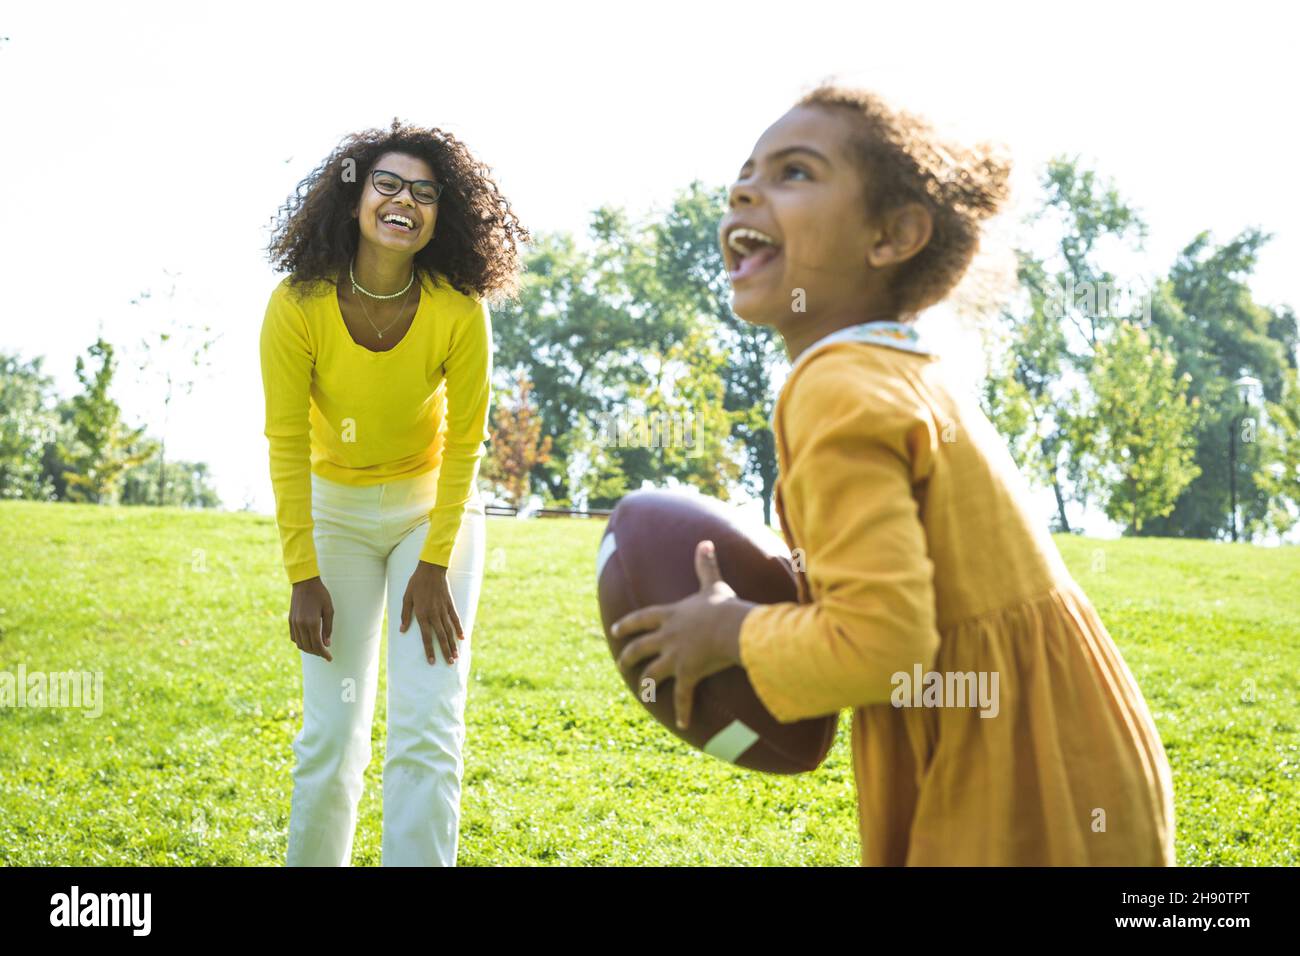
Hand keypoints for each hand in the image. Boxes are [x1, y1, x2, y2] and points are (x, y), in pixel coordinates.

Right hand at [289, 576, 334, 661]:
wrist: (304, 582)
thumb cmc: (320, 594)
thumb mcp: (329, 610)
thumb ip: (328, 628)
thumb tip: (326, 644)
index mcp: (312, 622)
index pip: (317, 645)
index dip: (324, 654)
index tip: (330, 658)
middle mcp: (301, 625)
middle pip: (308, 647)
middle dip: (317, 653)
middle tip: (325, 654)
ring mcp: (294, 623)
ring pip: (299, 644)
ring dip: (309, 649)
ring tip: (318, 649)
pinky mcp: (290, 620)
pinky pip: (294, 637)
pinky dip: (301, 642)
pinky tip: (308, 641)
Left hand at [400, 561, 462, 665]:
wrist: (431, 569)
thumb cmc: (416, 583)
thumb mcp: (406, 598)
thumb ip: (405, 614)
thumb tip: (402, 630)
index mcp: (422, 614)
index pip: (426, 637)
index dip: (429, 650)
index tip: (432, 662)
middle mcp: (434, 614)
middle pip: (440, 637)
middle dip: (445, 651)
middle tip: (449, 663)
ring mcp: (443, 610)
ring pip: (449, 630)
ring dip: (453, 644)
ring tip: (456, 655)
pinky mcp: (450, 604)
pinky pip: (455, 619)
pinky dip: (460, 628)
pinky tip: (463, 637)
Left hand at [612, 540, 756, 728]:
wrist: (732, 627)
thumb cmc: (723, 606)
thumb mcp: (713, 584)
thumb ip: (706, 565)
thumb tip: (706, 542)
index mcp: (670, 615)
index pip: (641, 619)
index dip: (627, 624)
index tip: (616, 629)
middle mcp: (667, 637)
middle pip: (639, 647)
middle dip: (628, 655)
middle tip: (621, 661)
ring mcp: (674, 657)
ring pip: (652, 673)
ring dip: (646, 683)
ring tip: (643, 692)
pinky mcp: (687, 675)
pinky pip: (682, 696)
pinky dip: (682, 709)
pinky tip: (681, 721)